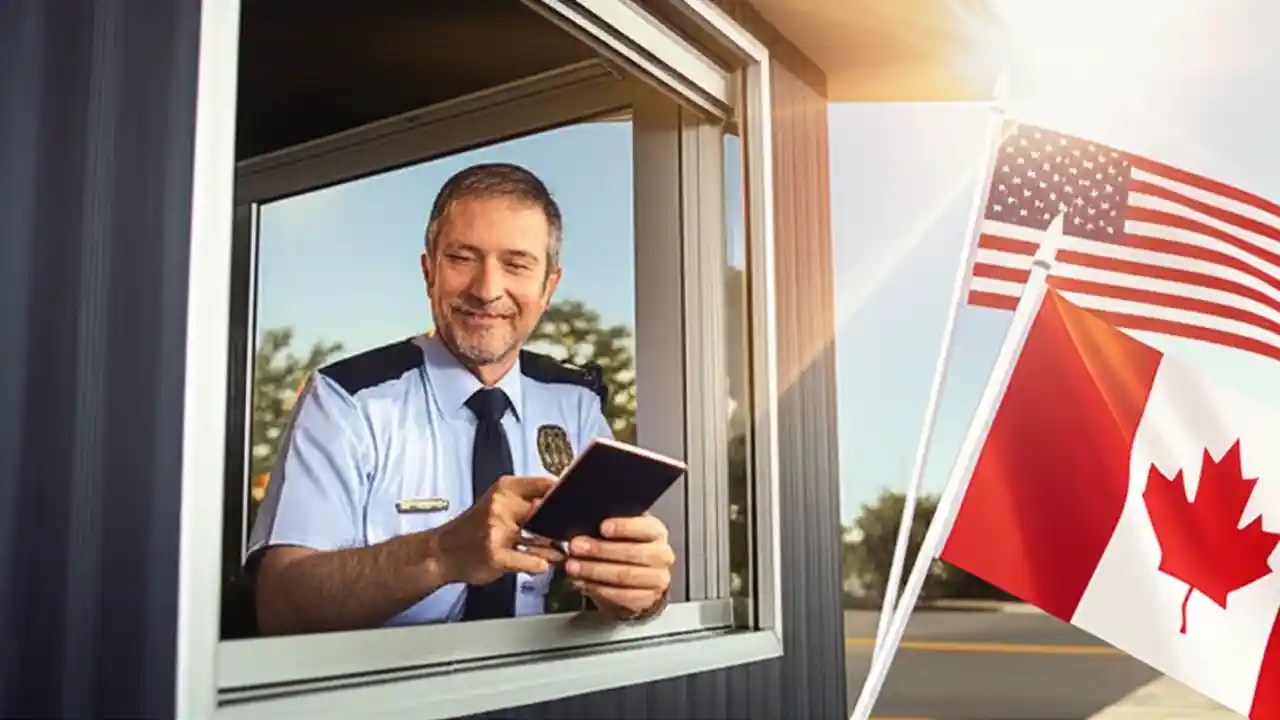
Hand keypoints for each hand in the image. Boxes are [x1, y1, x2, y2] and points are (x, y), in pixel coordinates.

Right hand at [435, 476, 563, 584]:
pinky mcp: (496, 554)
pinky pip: (531, 561)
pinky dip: (540, 564)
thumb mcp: (498, 503)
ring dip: (554, 549)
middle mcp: (501, 505)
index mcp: (505, 488)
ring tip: (557, 552)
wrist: (442, 552)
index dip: (565, 495)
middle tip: (568, 534)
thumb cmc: (474, 528)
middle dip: (562, 525)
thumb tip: (563, 500)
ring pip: (542, 538)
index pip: (546, 484)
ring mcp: (497, 529)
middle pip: (548, 511)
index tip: (574, 506)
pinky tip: (540, 565)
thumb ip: (526, 500)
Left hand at [564, 513, 673, 620]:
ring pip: (625, 575)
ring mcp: (658, 578)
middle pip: (632, 552)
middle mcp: (661, 554)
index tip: (603, 527)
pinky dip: (599, 589)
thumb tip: (582, 530)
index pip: (644, 527)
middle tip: (576, 547)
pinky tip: (584, 583)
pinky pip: (622, 595)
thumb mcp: (618, 533)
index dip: (623, 527)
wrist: (636, 581)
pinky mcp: (648, 599)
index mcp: (656, 531)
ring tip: (573, 567)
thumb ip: (605, 529)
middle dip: (600, 550)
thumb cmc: (624, 549)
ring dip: (595, 571)